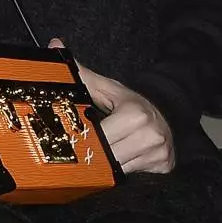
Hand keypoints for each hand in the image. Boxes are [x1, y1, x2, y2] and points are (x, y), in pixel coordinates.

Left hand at [48, 39, 174, 173]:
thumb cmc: (131, 102)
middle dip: (94, 155)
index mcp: (134, 115)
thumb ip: (81, 73)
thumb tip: (54, 47)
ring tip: (98, 156)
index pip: (100, 136)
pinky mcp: (164, 167)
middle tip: (80, 151)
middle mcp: (150, 136)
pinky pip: (133, 175)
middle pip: (109, 157)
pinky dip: (121, 171)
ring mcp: (159, 154)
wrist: (167, 111)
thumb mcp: (107, 87)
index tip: (73, 139)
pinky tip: (117, 161)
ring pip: (120, 170)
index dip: (85, 138)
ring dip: (107, 166)